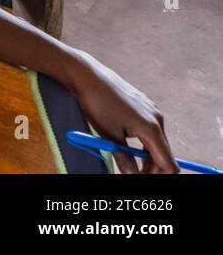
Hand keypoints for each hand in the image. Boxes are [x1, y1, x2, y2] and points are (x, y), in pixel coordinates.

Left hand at [68, 51, 175, 172]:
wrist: (86, 75)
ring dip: (147, 156)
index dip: (158, 176)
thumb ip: (124, 158)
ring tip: (131, 165)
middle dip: (152, 168)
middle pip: (163, 153)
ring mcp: (151, 110)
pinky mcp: (143, 105)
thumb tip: (132, 176)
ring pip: (156, 141)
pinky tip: (130, 146)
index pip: (167, 162)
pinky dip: (143, 142)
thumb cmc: (96, 104)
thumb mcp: (109, 136)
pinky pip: (150, 129)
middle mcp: (156, 119)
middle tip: (134, 175)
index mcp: (151, 128)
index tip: (142, 179)